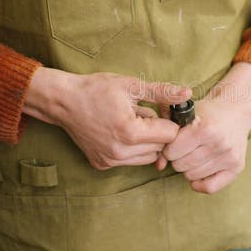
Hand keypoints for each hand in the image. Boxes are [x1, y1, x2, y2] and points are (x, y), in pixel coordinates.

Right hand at [24, 67, 190, 169]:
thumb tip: (187, 94)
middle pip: (160, 148)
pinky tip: (120, 133)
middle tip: (143, 115)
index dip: (169, 121)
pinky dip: (132, 149)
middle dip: (158, 132)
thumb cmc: (96, 90)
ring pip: (148, 157)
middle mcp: (120, 152)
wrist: (63, 101)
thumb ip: (162, 92)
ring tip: (131, 124)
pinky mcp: (103, 165)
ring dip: (147, 143)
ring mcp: (110, 161)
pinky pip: (130, 161)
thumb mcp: (131, 86)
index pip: (170, 135)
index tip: (160, 110)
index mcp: (130, 132)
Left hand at [162, 62, 250, 193]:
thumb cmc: (206, 113)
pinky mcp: (237, 167)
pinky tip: (199, 172)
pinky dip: (200, 183)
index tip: (173, 143)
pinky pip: (210, 187)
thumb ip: (166, 135)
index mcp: (204, 128)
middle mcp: (219, 143)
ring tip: (194, 156)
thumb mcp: (184, 115)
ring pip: (193, 176)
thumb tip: (159, 166)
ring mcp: (229, 156)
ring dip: (189, 168)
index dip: (168, 148)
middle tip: (184, 150)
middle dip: (177, 158)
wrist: (235, 110)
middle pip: (181, 165)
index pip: (172, 152)